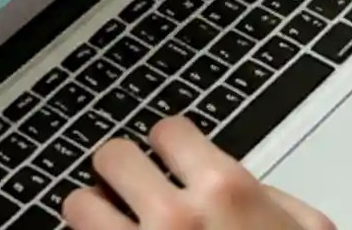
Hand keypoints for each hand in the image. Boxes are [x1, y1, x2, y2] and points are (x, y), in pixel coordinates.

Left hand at [63, 116, 334, 229]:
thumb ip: (273, 198)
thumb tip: (247, 185)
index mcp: (226, 192)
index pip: (168, 131)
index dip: (170, 144)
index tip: (170, 155)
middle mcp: (174, 218)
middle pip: (113, 158)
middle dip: (123, 172)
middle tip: (134, 188)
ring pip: (78, 205)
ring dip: (95, 213)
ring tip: (116, 226)